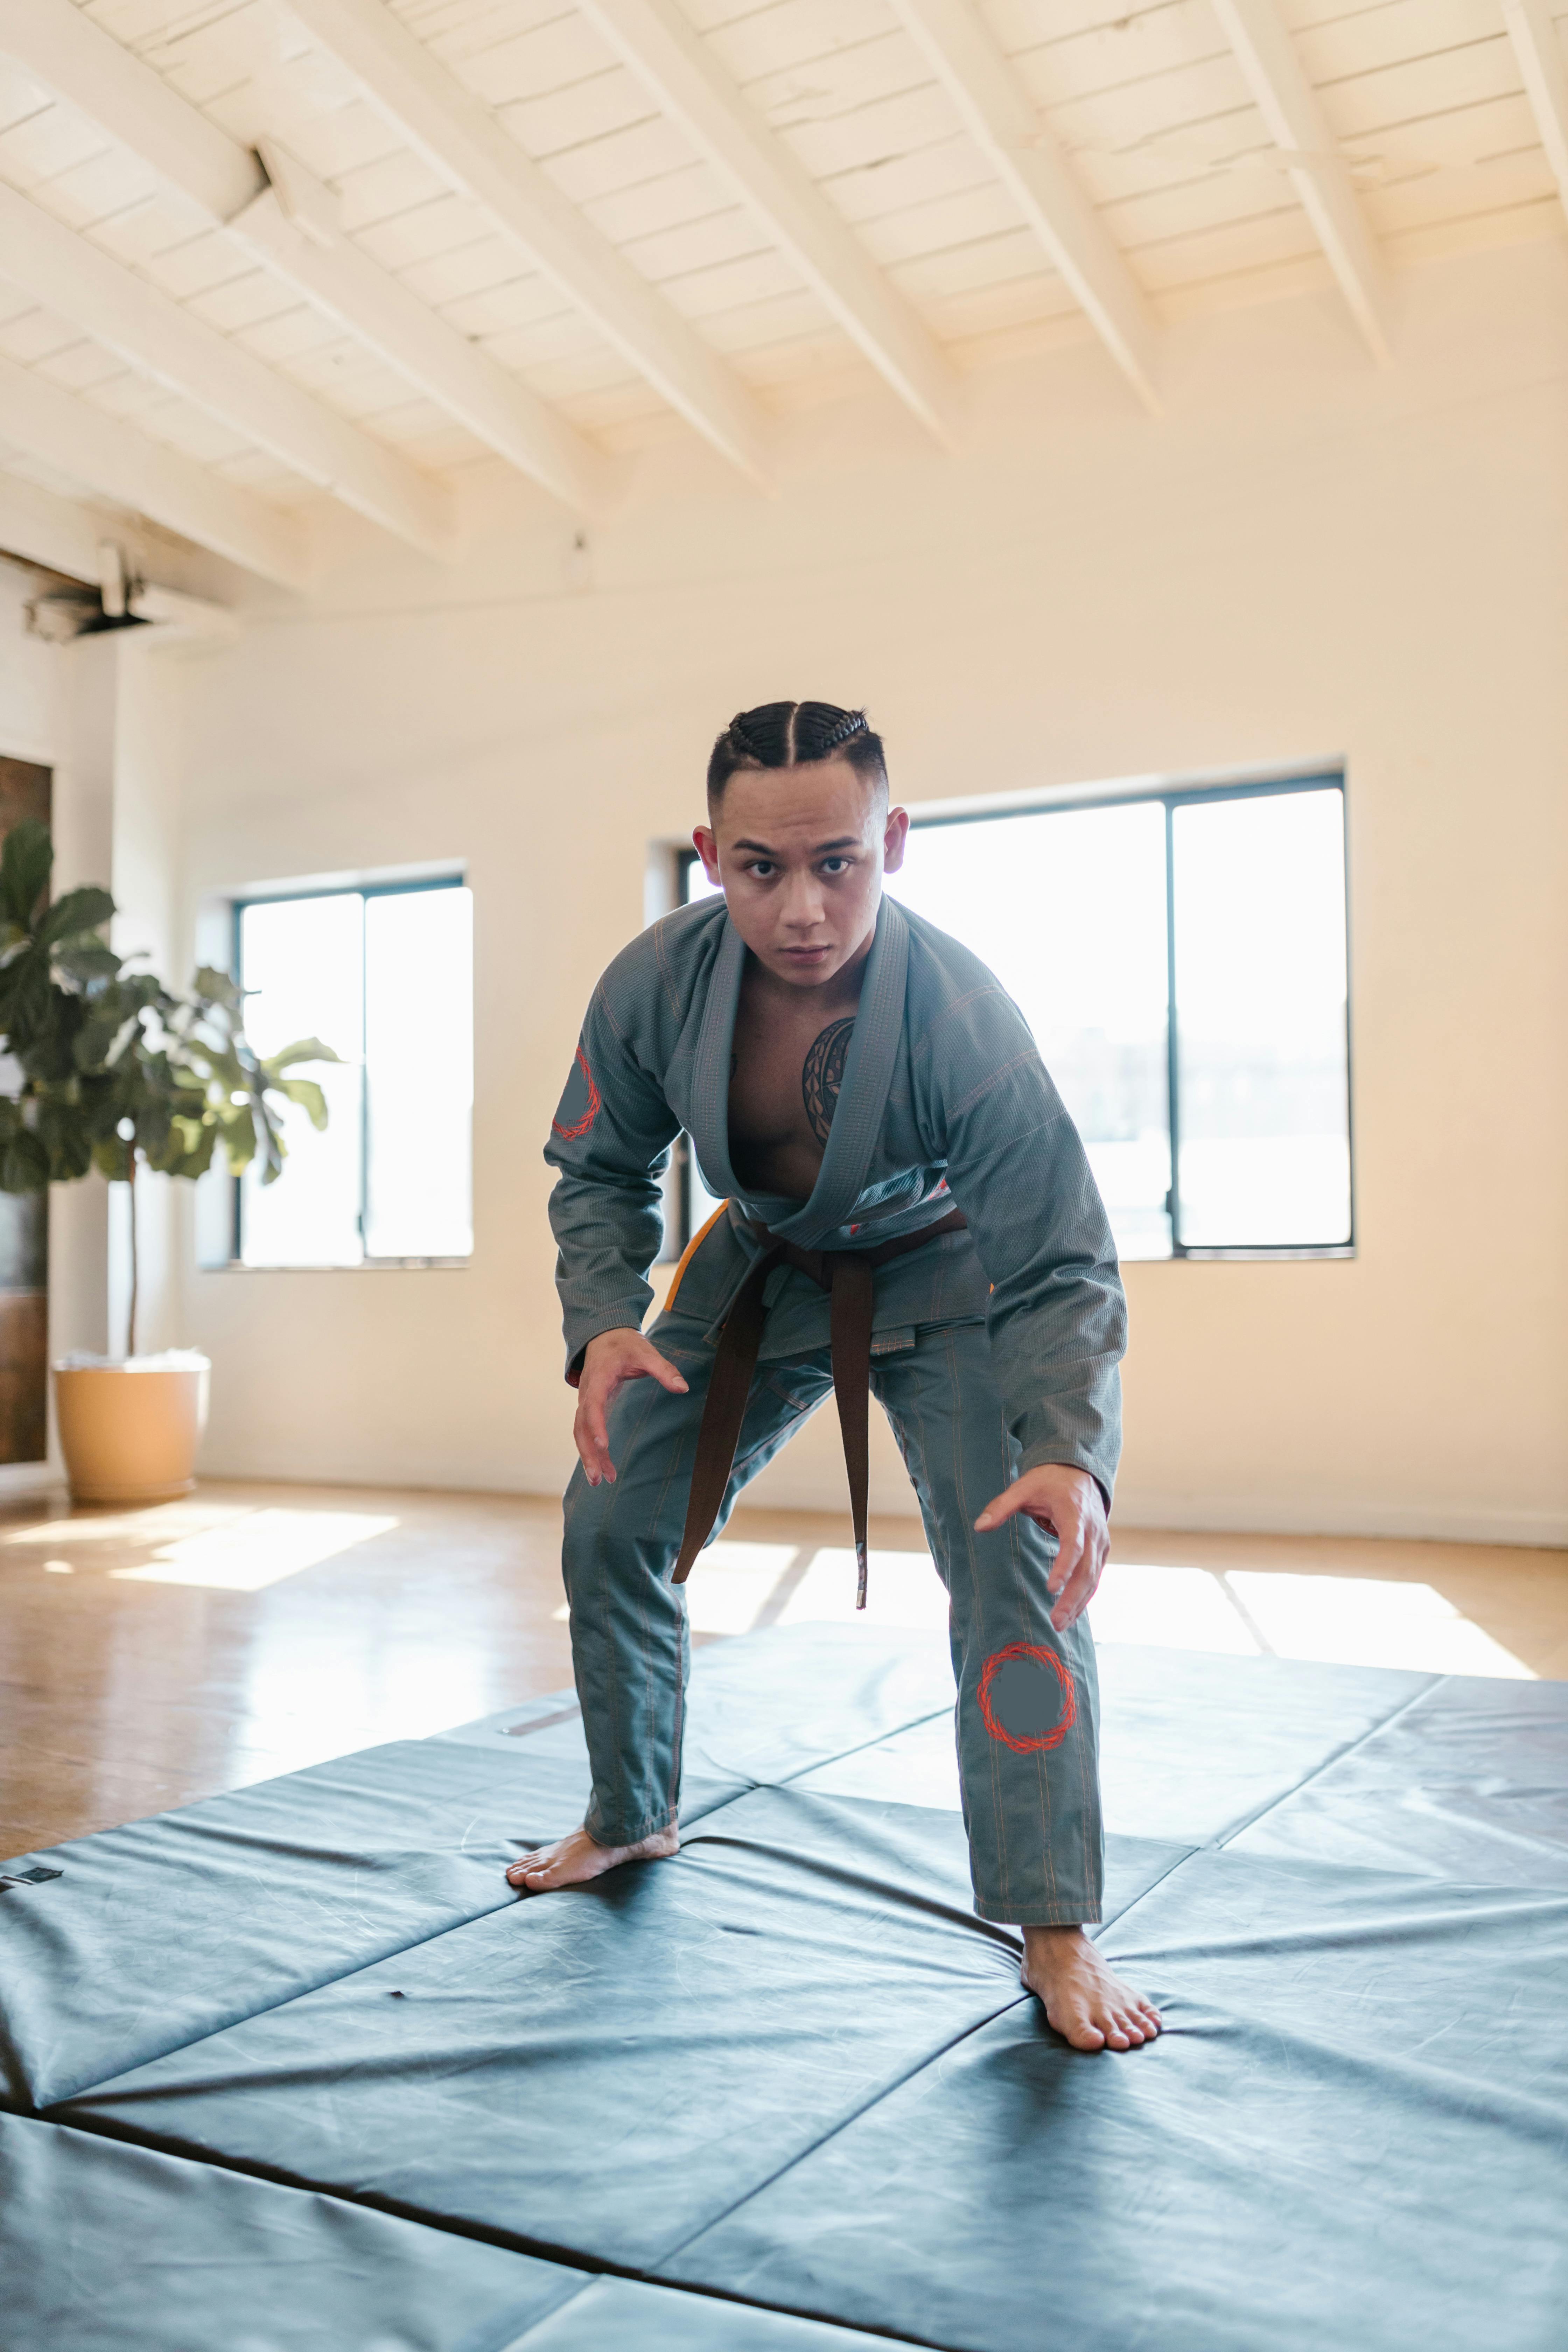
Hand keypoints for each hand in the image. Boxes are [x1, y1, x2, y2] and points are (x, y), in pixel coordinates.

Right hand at [575, 1330, 687, 1485]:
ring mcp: (585, 1401)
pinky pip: (586, 1431)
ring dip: (589, 1456)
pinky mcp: (589, 1407)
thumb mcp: (646, 1352)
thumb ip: (664, 1369)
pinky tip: (604, 1467)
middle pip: (581, 1426)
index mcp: (598, 1378)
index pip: (593, 1404)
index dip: (596, 1424)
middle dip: (588, 1453)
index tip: (604, 1444)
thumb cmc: (625, 1344)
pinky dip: (593, 1450)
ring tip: (600, 1481)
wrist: (604, 1335)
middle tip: (598, 1477)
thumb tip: (683, 1387)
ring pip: (580, 1432)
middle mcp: (586, 1393)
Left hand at [973, 1465, 1107, 1631]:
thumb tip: (979, 1527)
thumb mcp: (1023, 1487)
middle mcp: (1093, 1530)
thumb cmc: (1049, 1481)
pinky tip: (1071, 1614)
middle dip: (1072, 1597)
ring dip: (1079, 1603)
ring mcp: (1100, 1541)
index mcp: (1074, 1513)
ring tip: (1060, 1625)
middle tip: (1055, 1621)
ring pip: (1093, 1577)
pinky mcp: (1101, 1549)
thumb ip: (1001, 1506)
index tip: (1051, 1589)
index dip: (1064, 1567)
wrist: (1079, 1471)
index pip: (1073, 1544)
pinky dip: (1085, 1596)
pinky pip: (1095, 1576)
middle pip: (1086, 1569)